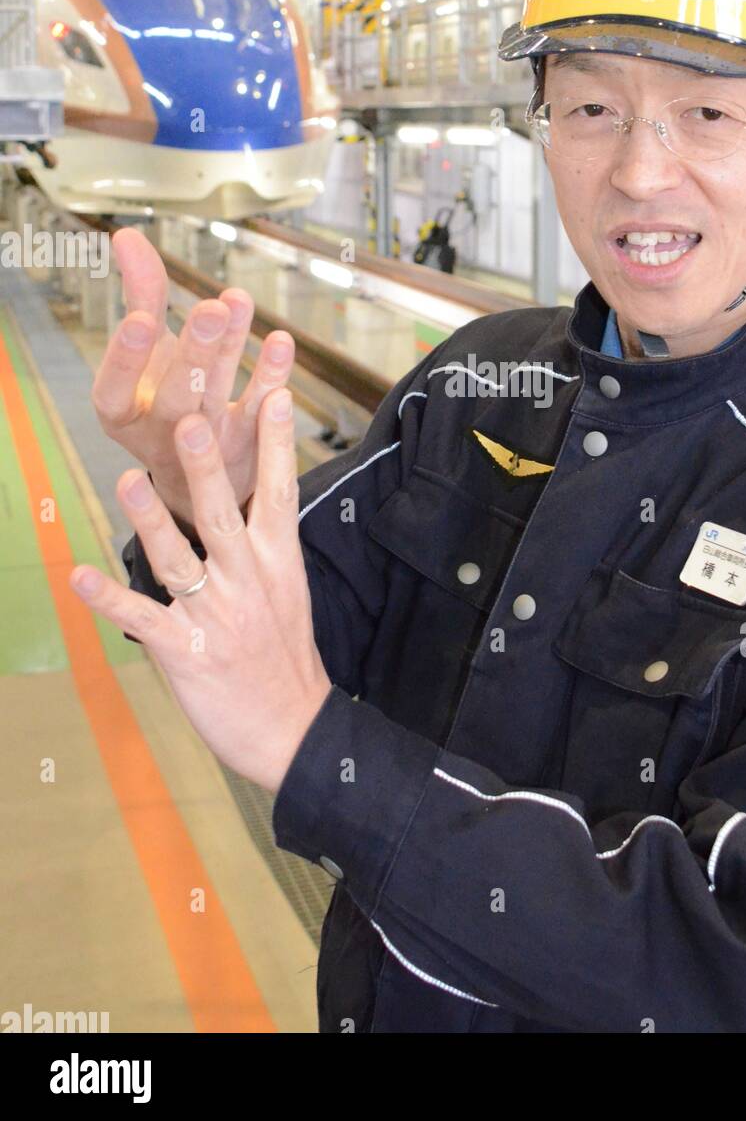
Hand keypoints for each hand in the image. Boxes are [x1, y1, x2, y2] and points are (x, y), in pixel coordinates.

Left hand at [70, 387, 332, 792]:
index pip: (278, 491)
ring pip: (178, 558)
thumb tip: (251, 491)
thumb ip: (264, 541)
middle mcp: (248, 580)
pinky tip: (78, 576)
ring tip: (127, 480)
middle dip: (205, 468)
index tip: (275, 394)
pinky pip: (142, 618)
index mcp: (278, 560)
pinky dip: (109, 597)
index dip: (276, 443)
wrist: (292, 727)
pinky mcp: (187, 651)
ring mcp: (216, 615)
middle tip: (191, 422)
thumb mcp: (288, 588)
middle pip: (222, 515)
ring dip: (149, 519)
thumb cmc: (286, 653)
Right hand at [92, 226, 295, 524]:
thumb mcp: (148, 351)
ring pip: (216, 400)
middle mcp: (161, 433)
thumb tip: (126, 233)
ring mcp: (207, 445)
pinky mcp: (246, 446)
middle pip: (176, 398)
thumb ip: (142, 295)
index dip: (126, 358)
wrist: (200, 474)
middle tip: (212, 309)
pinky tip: (280, 342)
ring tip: (239, 302)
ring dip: (230, 353)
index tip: (141, 319)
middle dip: (194, 354)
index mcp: (122, 413)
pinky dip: (270, 378)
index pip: (116, 388)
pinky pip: (259, 411)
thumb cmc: (163, 396)